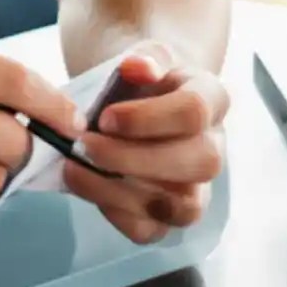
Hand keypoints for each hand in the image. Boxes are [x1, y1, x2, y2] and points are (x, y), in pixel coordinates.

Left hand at [63, 50, 229, 242]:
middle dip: (133, 158)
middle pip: (198, 163)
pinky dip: (116, 214)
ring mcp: (196, 185)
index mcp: (210, 99)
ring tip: (74, 168)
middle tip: (84, 145)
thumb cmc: (138, 77)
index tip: (104, 116)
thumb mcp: (141, 56)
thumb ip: (143, 57)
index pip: (194, 112)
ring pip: (181, 207)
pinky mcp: (167, 212)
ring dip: (120, 191)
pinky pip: (153, 231)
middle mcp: (212, 146)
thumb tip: (138, 66)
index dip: (147, 118)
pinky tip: (86, 186)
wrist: (133, 97)